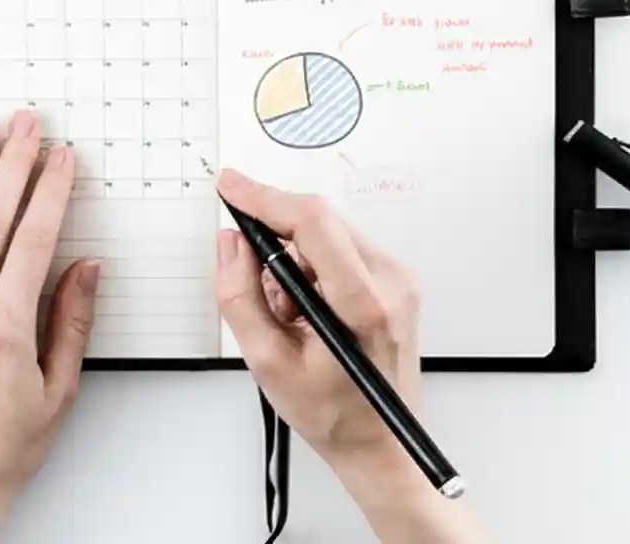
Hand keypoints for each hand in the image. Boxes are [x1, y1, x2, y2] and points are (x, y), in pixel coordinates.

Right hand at [215, 169, 487, 543]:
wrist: (380, 442)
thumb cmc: (332, 414)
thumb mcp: (268, 363)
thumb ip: (240, 296)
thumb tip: (230, 244)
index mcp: (363, 306)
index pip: (313, 224)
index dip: (266, 198)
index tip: (231, 186)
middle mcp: (391, 283)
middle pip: (320, 222)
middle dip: (275, 238)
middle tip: (250, 275)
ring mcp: (399, 279)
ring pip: (329, 235)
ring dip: (294, 259)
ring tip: (286, 317)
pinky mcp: (397, 280)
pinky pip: (342, 250)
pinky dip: (313, 269)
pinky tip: (306, 313)